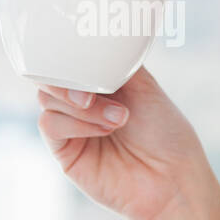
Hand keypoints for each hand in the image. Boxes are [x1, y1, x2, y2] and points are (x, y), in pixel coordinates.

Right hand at [35, 65, 212, 219]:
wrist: (173, 177)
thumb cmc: (166, 133)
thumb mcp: (144, 85)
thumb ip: (114, 62)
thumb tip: (93, 41)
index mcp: (99, 83)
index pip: (68, 59)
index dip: (70, 55)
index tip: (86, 58)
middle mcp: (81, 103)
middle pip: (49, 77)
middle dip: (68, 80)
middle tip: (94, 93)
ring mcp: (71, 127)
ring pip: (46, 99)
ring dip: (81, 105)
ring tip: (118, 118)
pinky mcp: (65, 152)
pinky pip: (51, 125)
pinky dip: (75, 123)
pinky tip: (104, 130)